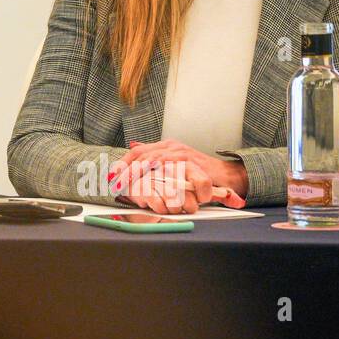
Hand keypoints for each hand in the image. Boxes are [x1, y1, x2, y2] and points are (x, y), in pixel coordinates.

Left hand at [109, 140, 247, 211]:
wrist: (226, 175)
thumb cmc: (197, 172)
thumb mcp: (173, 164)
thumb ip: (155, 161)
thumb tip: (130, 153)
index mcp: (165, 147)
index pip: (140, 151)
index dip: (125, 163)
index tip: (113, 175)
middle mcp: (173, 148)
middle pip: (146, 156)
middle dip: (129, 170)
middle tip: (119, 184)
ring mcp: (185, 156)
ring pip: (159, 162)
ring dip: (146, 177)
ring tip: (135, 189)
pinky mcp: (198, 166)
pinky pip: (182, 174)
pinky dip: (168, 184)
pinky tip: (162, 191)